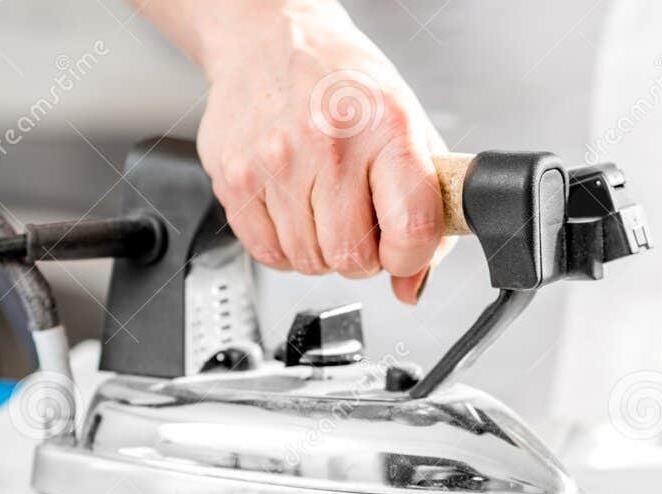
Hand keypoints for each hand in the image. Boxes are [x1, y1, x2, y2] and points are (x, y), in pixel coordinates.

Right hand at [193, 0, 450, 302]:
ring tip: (323, 203)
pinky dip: (285, 245)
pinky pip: (268, 254)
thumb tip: (412, 286)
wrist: (270, 39)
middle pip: (353, 258)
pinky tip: (293, 205)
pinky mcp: (235, 179)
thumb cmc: (343, 85)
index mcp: (386, 127)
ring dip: (321, 249)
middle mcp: (328, 143)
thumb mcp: (406, 129)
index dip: (411, 255)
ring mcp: (275, 162)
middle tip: (358, 218)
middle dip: (362, 253)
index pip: (413, 230)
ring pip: (310, 262)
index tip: (402, 247)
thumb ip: (426, 211)